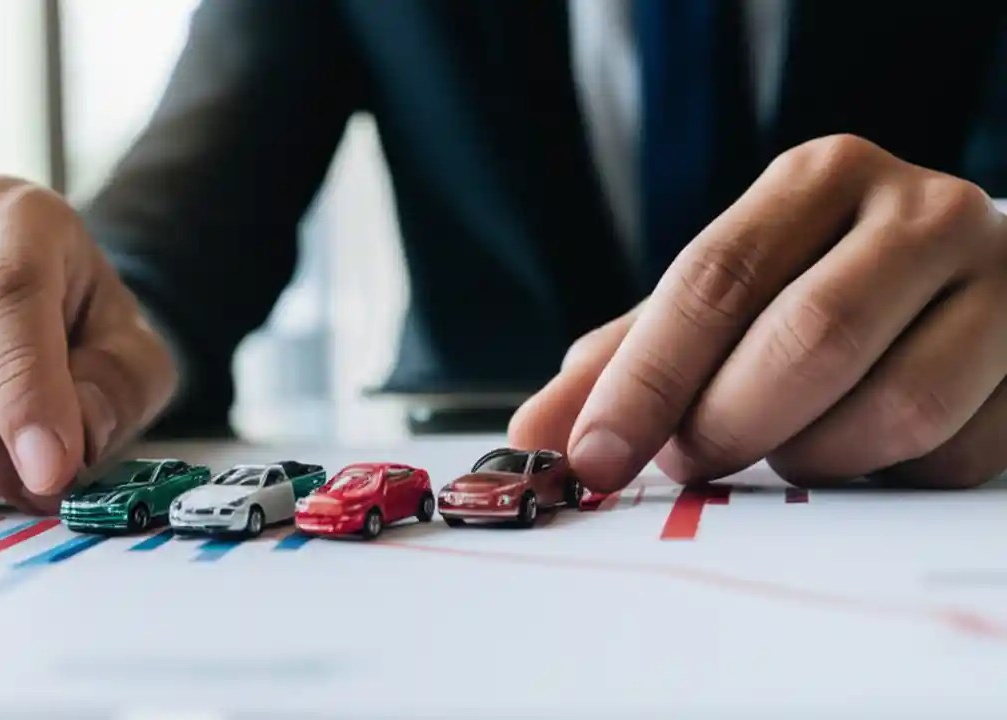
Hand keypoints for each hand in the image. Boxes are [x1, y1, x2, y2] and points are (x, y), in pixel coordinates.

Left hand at [511, 135, 1006, 491]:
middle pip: (807, 341)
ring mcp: (1000, 285)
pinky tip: (859, 450)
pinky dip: (882, 478)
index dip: (647, 380)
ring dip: (809, 458)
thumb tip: (536, 434)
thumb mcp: (719, 303)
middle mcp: (921, 213)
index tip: (592, 455)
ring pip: (893, 410)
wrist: (952, 280)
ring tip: (782, 445)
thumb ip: (627, 360)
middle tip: (689, 460)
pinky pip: (950, 458)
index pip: (716, 281)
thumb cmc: (813, 287)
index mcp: (819, 178)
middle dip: (726, 425)